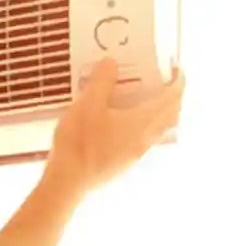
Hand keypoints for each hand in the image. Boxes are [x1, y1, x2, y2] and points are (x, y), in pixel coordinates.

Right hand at [46, 59, 185, 191]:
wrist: (68, 182)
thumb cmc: (80, 143)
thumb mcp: (88, 104)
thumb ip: (102, 81)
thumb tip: (111, 63)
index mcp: (144, 120)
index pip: (173, 98)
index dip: (179, 81)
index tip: (176, 69)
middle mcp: (146, 138)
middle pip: (171, 115)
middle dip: (173, 98)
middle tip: (165, 84)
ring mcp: (136, 154)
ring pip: (158, 129)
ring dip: (159, 113)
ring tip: (145, 101)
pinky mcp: (124, 164)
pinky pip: (144, 141)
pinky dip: (144, 127)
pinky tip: (125, 124)